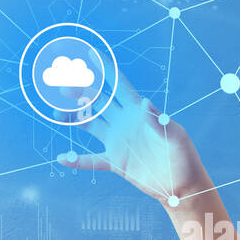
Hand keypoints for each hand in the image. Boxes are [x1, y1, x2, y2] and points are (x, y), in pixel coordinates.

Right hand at [53, 68, 210, 207]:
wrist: (182, 184)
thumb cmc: (183, 156)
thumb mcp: (175, 136)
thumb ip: (159, 120)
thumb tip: (144, 102)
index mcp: (139, 112)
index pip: (119, 86)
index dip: (106, 70)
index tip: (91, 55)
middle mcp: (124, 123)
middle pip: (98, 101)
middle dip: (81, 91)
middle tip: (62, 87)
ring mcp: (118, 142)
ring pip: (89, 125)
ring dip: (73, 118)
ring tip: (55, 114)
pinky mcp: (116, 162)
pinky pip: (92, 160)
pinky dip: (77, 160)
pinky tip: (62, 158)